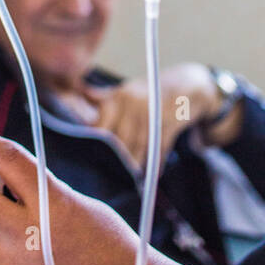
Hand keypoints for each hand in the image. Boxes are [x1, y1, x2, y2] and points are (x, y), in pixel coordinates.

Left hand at [86, 63, 222, 170]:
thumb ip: (102, 99)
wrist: (184, 86)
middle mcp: (133, 101)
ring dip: (137, 164)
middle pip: (121, 139)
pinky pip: (160, 147)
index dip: (100, 146)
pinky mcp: (170, 121)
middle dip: (119, 159)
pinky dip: (157, 163)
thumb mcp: (124, 92)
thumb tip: (79, 96)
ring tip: (133, 178)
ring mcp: (152, 111)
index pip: (103, 126)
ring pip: (139, 145)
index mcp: (119, 96)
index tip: (97, 160)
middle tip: (116, 175)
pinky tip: (154, 174)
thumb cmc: (148, 94)